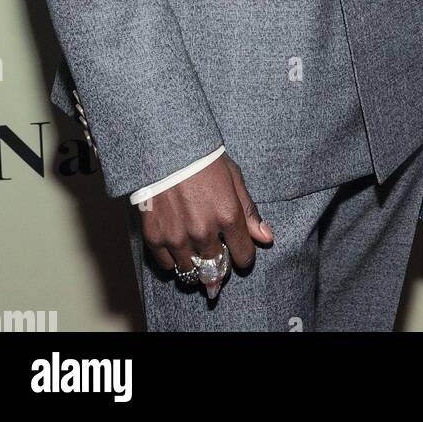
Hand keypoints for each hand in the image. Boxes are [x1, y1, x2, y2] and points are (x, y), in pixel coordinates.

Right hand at [136, 154, 273, 298]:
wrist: (165, 150)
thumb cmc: (203, 160)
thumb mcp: (234, 178)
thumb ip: (249, 212)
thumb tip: (266, 238)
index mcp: (227, 216)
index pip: (244, 256)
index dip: (244, 256)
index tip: (239, 252)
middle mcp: (203, 231)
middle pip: (217, 268)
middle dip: (220, 262)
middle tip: (216, 250)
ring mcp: (177, 237)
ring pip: (191, 272)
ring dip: (196, 266)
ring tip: (196, 251)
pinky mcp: (155, 238)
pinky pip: (167, 265)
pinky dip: (173, 260)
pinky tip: (178, 246)